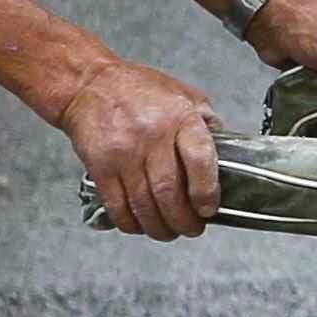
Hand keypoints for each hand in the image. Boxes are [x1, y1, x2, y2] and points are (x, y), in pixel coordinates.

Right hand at [57, 56, 222, 239]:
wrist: (89, 85)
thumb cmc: (138, 90)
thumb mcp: (183, 94)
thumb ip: (205, 122)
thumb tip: (227, 150)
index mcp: (179, 118)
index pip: (199, 161)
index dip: (206, 192)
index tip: (208, 208)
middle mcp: (152, 137)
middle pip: (170, 193)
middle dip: (184, 221)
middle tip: (191, 228)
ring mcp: (124, 154)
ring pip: (145, 205)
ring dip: (160, 228)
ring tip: (169, 231)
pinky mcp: (100, 167)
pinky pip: (118, 207)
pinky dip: (131, 224)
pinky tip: (140, 224)